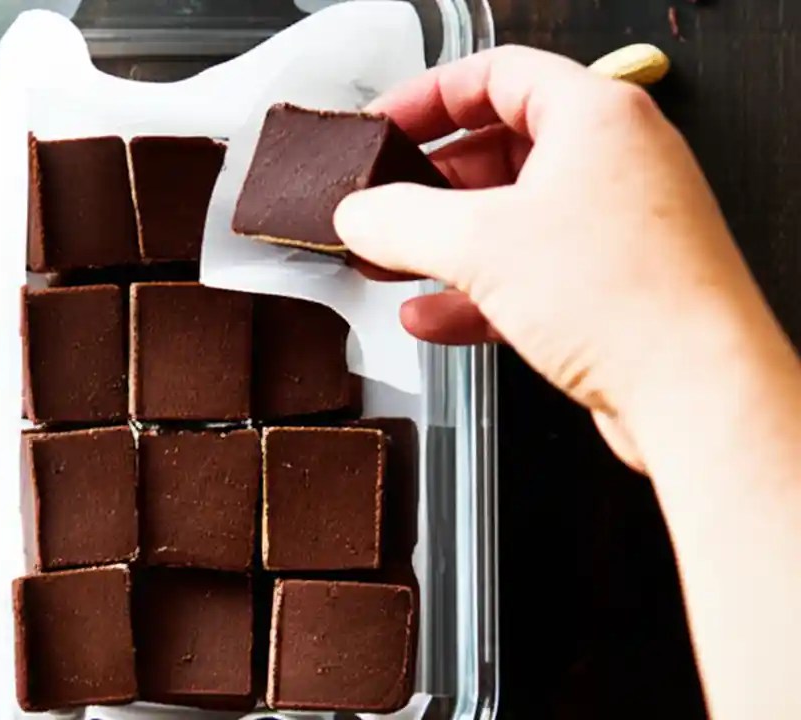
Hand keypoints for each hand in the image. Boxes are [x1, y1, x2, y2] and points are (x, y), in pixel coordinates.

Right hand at [334, 45, 772, 470]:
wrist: (697, 396)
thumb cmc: (628, 299)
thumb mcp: (479, 244)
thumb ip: (401, 221)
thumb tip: (359, 213)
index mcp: (595, 118)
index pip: (497, 75)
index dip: (427, 97)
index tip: (382, 125)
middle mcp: (613, 164)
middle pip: (498, 150)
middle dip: (426, 186)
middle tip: (377, 205)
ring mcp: (615, 228)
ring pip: (509, 219)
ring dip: (441, 244)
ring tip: (386, 262)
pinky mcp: (611, 290)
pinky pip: (526, 277)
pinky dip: (474, 292)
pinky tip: (430, 317)